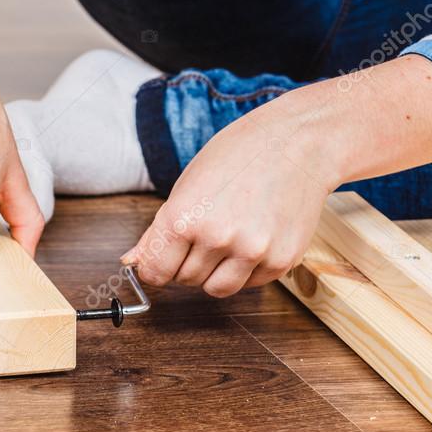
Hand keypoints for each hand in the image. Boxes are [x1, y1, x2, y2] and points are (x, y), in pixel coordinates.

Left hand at [122, 100, 336, 297]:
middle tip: (208, 232)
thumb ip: (159, 231)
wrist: (298, 142)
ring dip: (217, 272)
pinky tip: (256, 235)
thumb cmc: (240, 155)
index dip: (156, 267)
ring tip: (229, 239)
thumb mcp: (188, 184)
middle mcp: (217, 238)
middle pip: (186, 280)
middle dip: (189, 263)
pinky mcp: (281, 261)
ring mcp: (252, 252)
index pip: (155, 271)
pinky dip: (248, 268)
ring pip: (217, 289)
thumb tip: (132, 261)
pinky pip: (251, 283)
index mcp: (184, 217)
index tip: (163, 261)